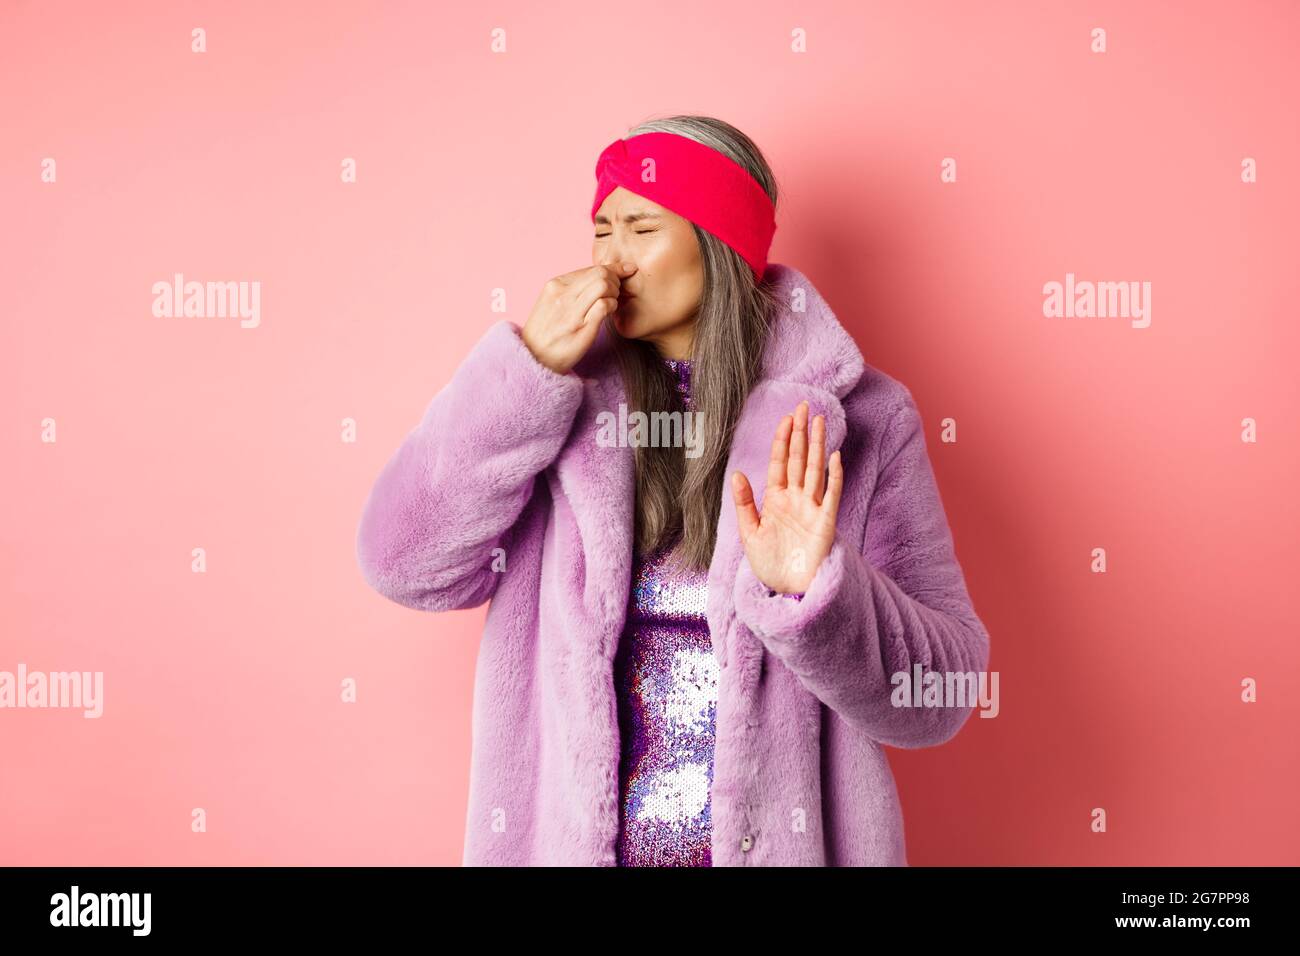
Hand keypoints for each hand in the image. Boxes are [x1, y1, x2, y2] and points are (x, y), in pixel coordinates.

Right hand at [520, 262, 636, 374]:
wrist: (533, 358)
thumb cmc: (546, 331)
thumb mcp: (550, 302)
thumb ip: (570, 289)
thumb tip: (597, 277)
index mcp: (555, 284)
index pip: (591, 268)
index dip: (614, 269)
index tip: (626, 270)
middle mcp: (562, 294)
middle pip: (601, 273)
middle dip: (616, 280)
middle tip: (617, 292)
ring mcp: (571, 311)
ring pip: (604, 286)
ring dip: (615, 293)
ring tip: (612, 303)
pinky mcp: (581, 327)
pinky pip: (604, 305)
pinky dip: (612, 306)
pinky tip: (609, 313)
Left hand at [731, 401, 842, 593]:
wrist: (787, 591)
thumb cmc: (770, 565)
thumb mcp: (750, 534)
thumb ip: (745, 504)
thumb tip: (737, 474)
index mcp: (776, 500)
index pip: (781, 463)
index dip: (783, 440)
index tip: (786, 418)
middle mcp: (796, 500)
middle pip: (800, 459)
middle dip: (801, 433)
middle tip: (804, 406)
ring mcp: (812, 509)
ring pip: (815, 470)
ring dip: (817, 445)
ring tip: (820, 421)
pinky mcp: (826, 523)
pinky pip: (831, 495)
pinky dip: (834, 476)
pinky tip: (834, 457)